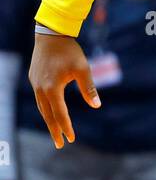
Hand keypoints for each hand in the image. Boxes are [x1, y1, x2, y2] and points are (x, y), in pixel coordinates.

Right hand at [29, 34, 99, 148]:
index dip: (66, 127)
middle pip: (48, 115)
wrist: (50, 34)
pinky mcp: (34, 78)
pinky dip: (45, 109)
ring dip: (49, 120)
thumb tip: (97, 105)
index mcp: (52, 89)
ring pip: (42, 107)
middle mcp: (41, 89)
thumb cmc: (69, 51)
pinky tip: (50, 112)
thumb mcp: (83, 69)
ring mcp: (35, 84)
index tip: (71, 139)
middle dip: (54, 130)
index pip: (60, 114)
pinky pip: (39, 98)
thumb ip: (89, 89)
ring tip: (55, 131)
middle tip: (60, 144)